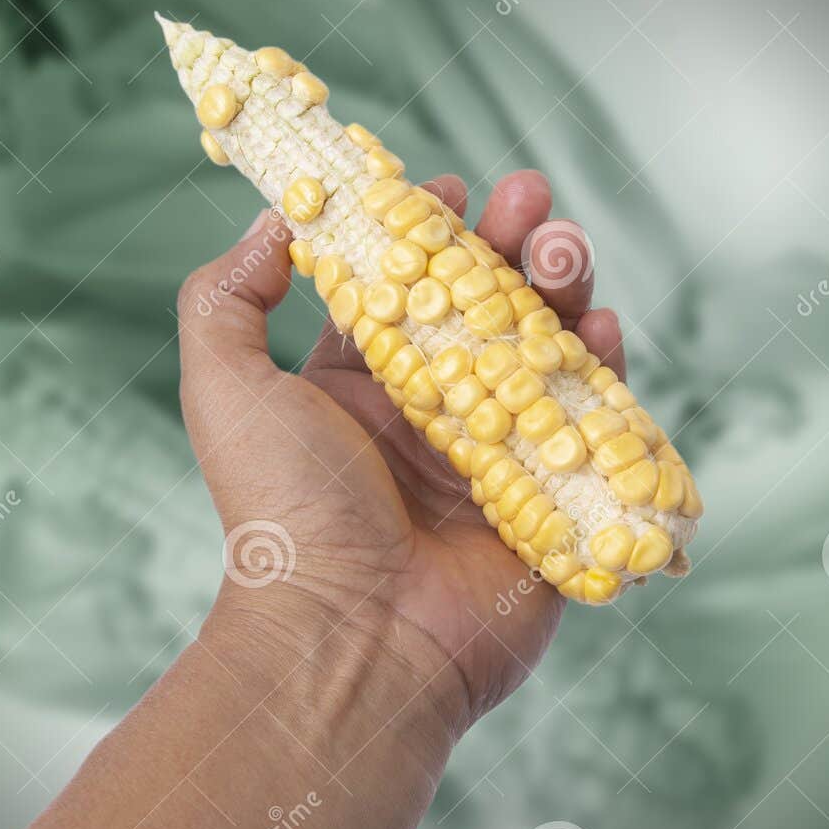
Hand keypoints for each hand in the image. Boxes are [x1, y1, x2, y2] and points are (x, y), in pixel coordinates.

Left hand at [176, 170, 625, 725]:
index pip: (405, 294)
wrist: (350, 642)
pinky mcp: (549, 504)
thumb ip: (228, 299)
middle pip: (485, 311)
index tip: (449, 186)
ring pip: (544, 354)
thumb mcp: (224, 390)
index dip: (429, 235)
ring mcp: (494, 461)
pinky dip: (604, 371)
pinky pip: (590, 427)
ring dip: (562, 291)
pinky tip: (602, 323)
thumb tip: (274, 221)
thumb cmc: (282, 516)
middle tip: (532, 199)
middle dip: (512, 246)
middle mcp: (429, 421)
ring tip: (566, 246)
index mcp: (358, 393)